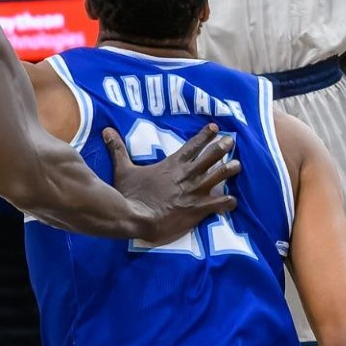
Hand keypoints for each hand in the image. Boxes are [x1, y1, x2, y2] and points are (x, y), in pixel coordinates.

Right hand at [103, 123, 239, 242]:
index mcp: (173, 164)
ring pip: (219, 176)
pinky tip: (233, 201)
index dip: (205, 135)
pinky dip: (228, 202)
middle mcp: (187, 175)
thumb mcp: (124, 170)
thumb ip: (118, 150)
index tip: (215, 127)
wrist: (137, 217)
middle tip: (232, 140)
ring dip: (229, 170)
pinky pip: (219, 204)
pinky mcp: (198, 209)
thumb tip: (107, 130)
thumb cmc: (131, 194)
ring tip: (238, 165)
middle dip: (223, 147)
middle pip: (211, 157)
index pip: (193, 145)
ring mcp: (195, 192)